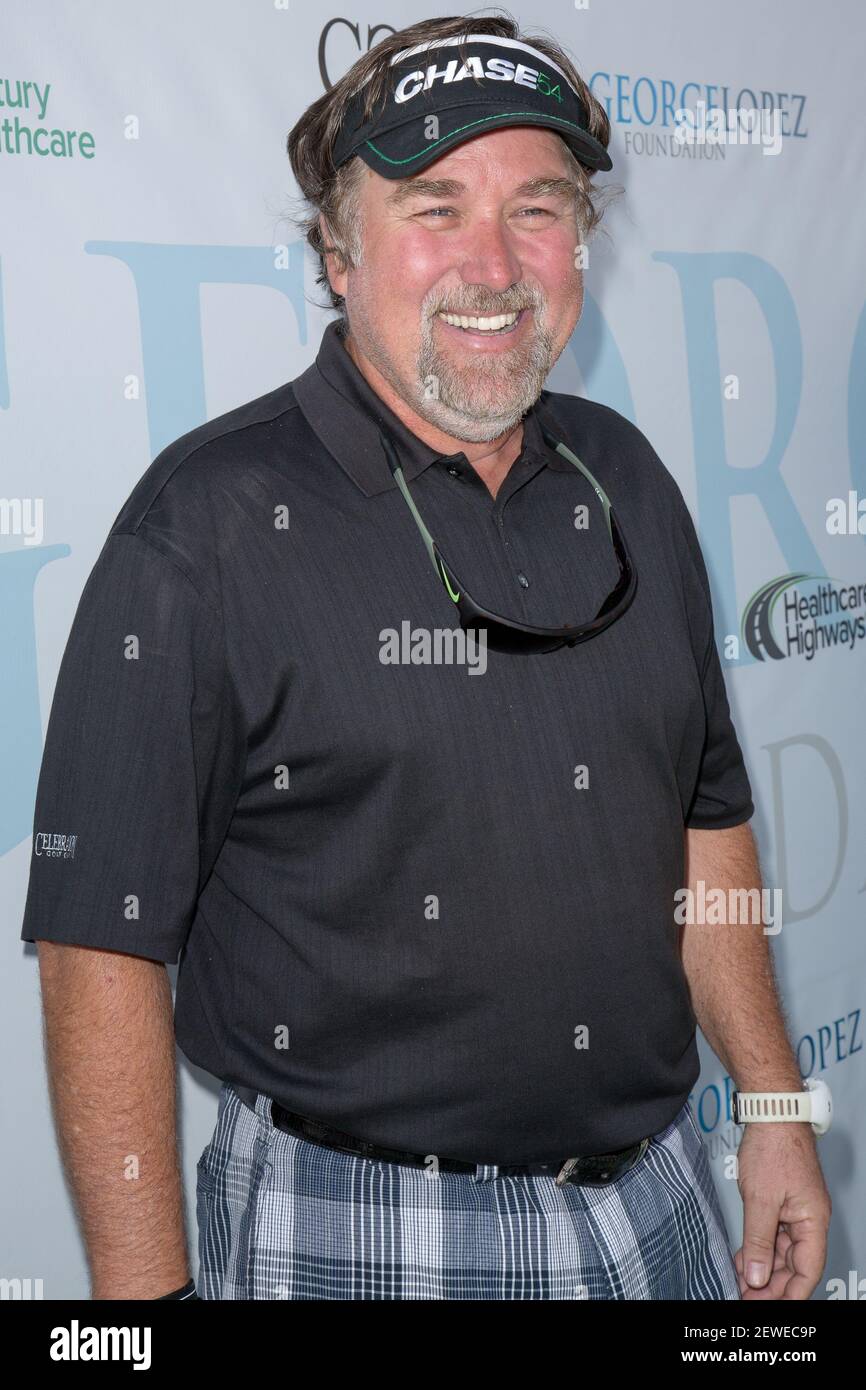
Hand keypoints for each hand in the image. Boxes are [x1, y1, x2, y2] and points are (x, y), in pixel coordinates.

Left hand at [733, 1122, 830, 1299]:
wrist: (770, 1113)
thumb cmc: (773, 1149)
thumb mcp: (761, 1200)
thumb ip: (758, 1241)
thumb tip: (757, 1277)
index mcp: (812, 1222)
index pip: (807, 1271)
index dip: (790, 1294)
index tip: (767, 1307)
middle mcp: (808, 1220)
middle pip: (794, 1265)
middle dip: (772, 1285)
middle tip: (746, 1297)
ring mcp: (794, 1210)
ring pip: (781, 1251)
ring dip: (762, 1267)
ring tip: (740, 1282)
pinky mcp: (780, 1201)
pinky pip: (772, 1234)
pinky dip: (758, 1248)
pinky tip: (741, 1259)